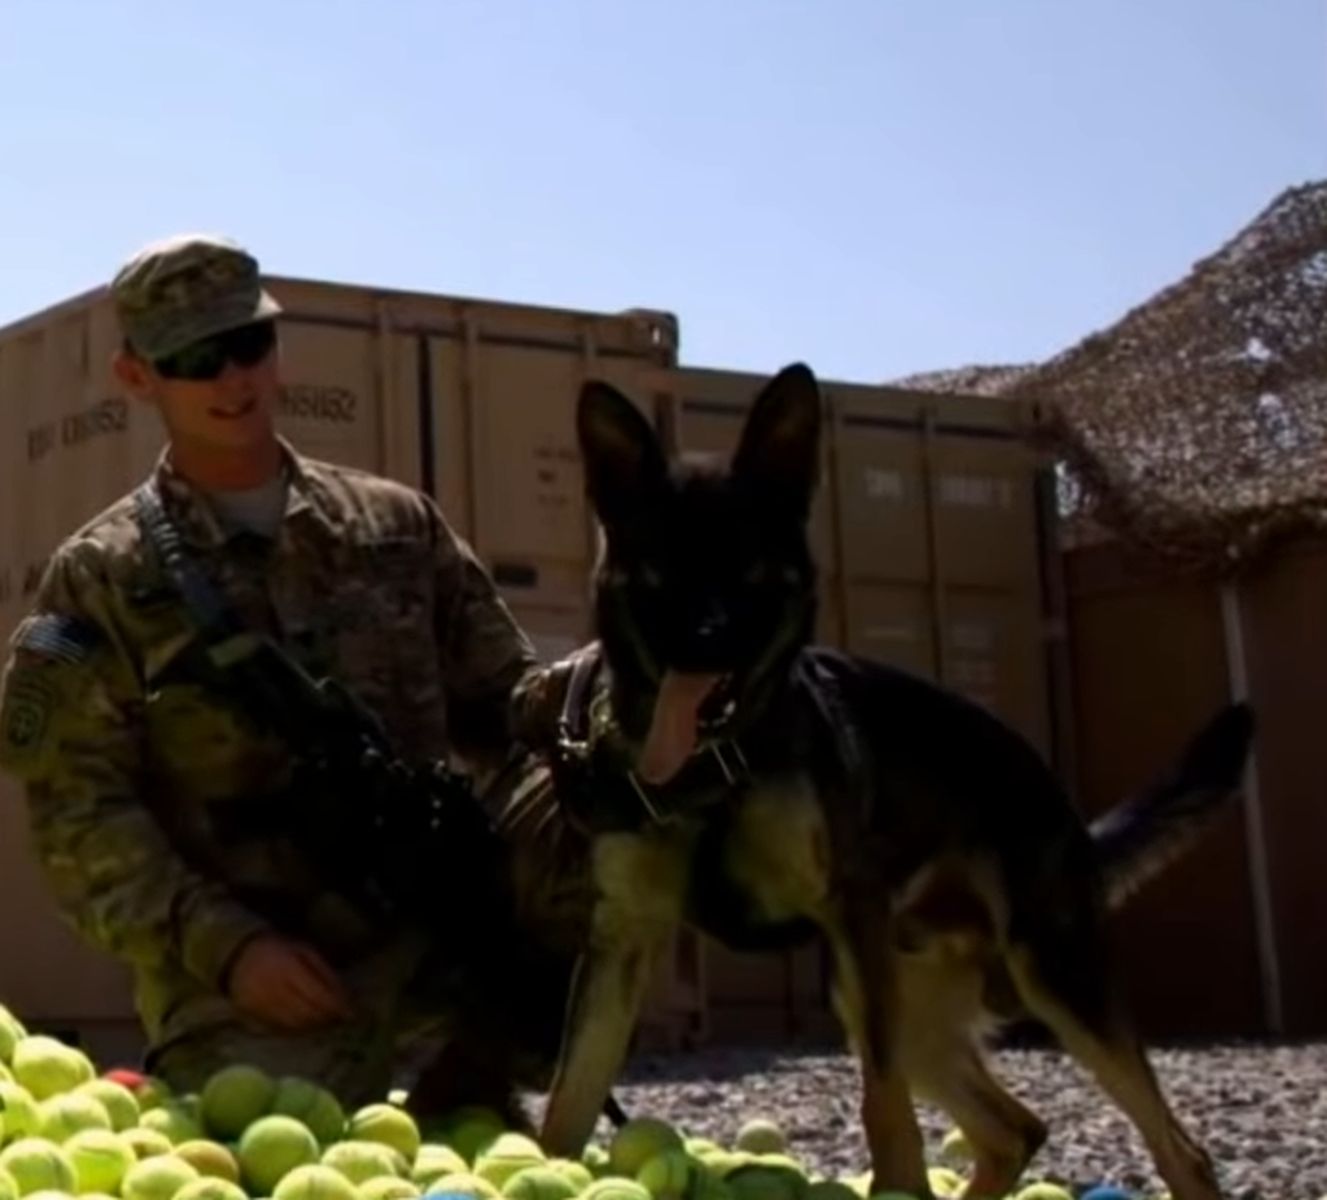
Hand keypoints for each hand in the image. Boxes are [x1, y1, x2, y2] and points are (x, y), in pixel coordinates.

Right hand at [224, 934, 354, 1029]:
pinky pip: (281, 1031)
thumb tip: (347, 997)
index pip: (318, 996)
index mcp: (288, 969)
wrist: (239, 957)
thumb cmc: (280, 952)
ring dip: (315, 1026)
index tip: (352, 1012)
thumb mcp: (305, 952)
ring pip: (295, 1026)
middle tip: (341, 1018)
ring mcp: (261, 1006)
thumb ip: (325, 974)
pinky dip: (298, 1031)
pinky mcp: (253, 1018)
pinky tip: (308, 1024)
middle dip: (328, 1019)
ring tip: (327, 1020)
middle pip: (308, 1014)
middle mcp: (273, 990)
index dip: (337, 1007)